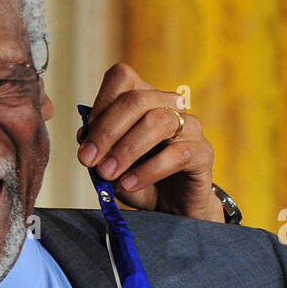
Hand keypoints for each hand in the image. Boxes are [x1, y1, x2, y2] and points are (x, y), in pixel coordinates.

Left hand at [76, 63, 223, 221]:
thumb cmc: (140, 180)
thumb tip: (84, 132)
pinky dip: (148, 170)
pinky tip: (130, 184)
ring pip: (158, 122)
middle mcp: (169, 106)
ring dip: (126, 149)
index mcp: (145, 100)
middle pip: (137, 99)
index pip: (122, 78)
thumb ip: (98, 147)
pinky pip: (177, 154)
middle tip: (88, 160)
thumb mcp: (111, 164)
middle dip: (107, 131)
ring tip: (107, 174)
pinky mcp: (202, 152)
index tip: (86, 140)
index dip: (100, 105)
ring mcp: (190, 127)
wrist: (172, 209)